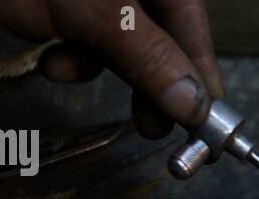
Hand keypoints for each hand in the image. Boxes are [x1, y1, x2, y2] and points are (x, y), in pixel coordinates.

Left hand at [0, 0, 223, 137]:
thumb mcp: (91, 13)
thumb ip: (148, 56)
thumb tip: (196, 106)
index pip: (192, 18)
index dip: (200, 69)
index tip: (206, 120)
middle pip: (162, 31)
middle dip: (151, 79)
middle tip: (153, 127)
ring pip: (124, 38)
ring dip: (103, 69)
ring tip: (69, 75)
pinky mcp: (68, 2)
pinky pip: (89, 35)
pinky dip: (75, 56)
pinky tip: (51, 60)